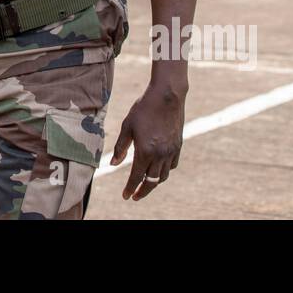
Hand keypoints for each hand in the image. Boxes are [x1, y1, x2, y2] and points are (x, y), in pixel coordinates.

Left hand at [111, 80, 185, 200]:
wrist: (167, 95)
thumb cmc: (144, 108)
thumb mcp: (127, 126)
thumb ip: (121, 147)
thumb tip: (113, 164)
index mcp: (145, 151)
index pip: (136, 176)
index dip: (130, 188)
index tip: (126, 196)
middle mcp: (160, 155)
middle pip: (151, 181)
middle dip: (142, 191)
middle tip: (135, 196)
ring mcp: (171, 151)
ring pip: (163, 175)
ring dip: (154, 183)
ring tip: (145, 184)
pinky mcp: (178, 145)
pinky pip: (172, 165)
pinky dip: (165, 170)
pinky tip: (159, 169)